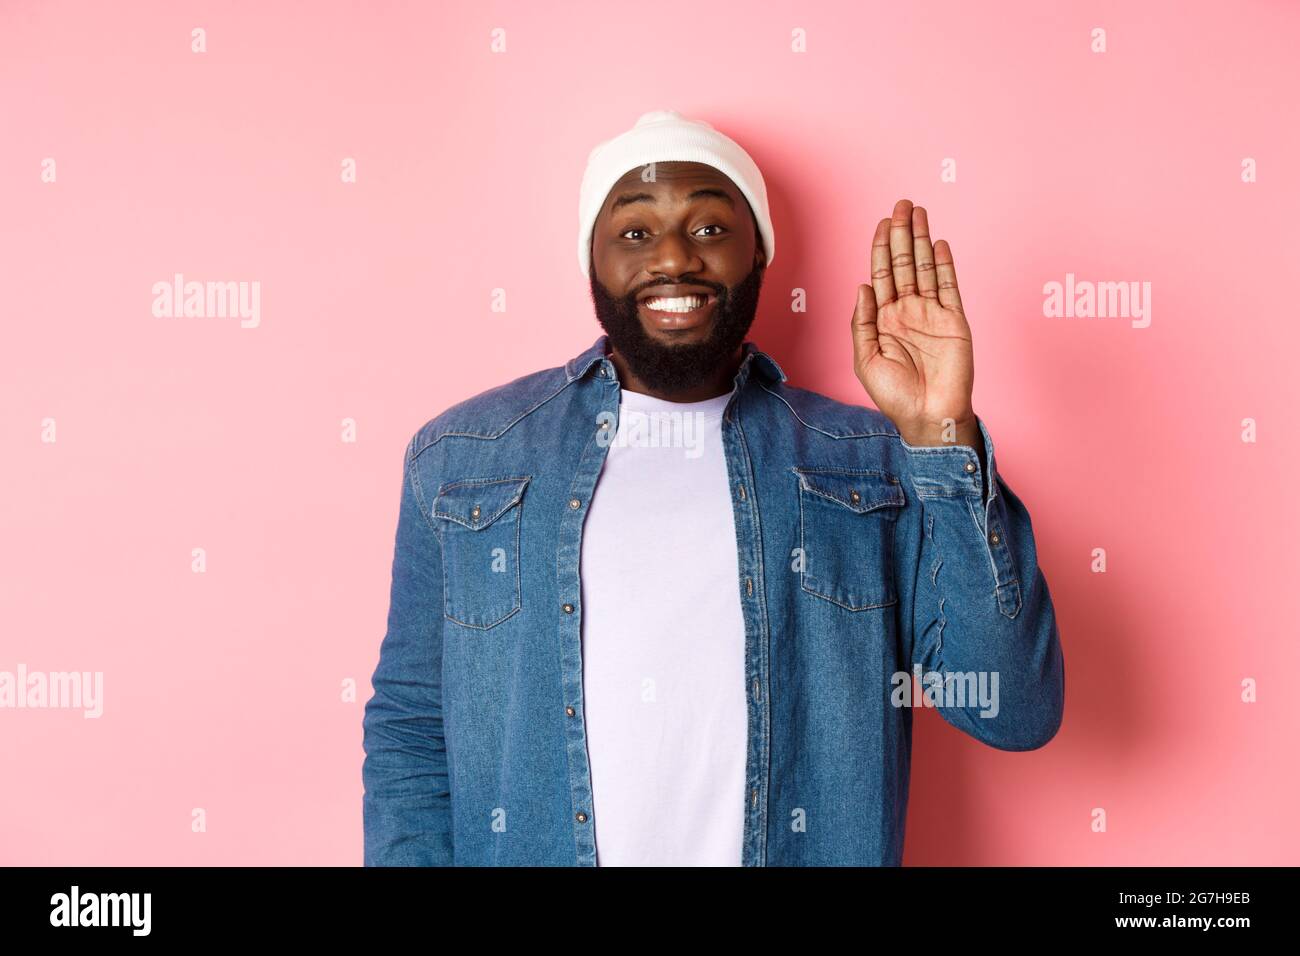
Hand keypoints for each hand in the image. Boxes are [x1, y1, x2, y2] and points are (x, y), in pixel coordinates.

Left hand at [851, 199, 976, 446]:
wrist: (928, 416)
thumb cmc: (894, 395)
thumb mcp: (865, 360)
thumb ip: (862, 322)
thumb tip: (862, 286)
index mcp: (884, 319)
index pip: (881, 275)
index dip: (881, 248)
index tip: (882, 223)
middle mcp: (908, 312)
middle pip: (903, 263)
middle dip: (902, 233)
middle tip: (902, 205)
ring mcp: (932, 314)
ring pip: (925, 268)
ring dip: (922, 240)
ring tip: (920, 213)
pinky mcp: (954, 321)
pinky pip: (949, 286)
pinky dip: (944, 265)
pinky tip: (938, 245)